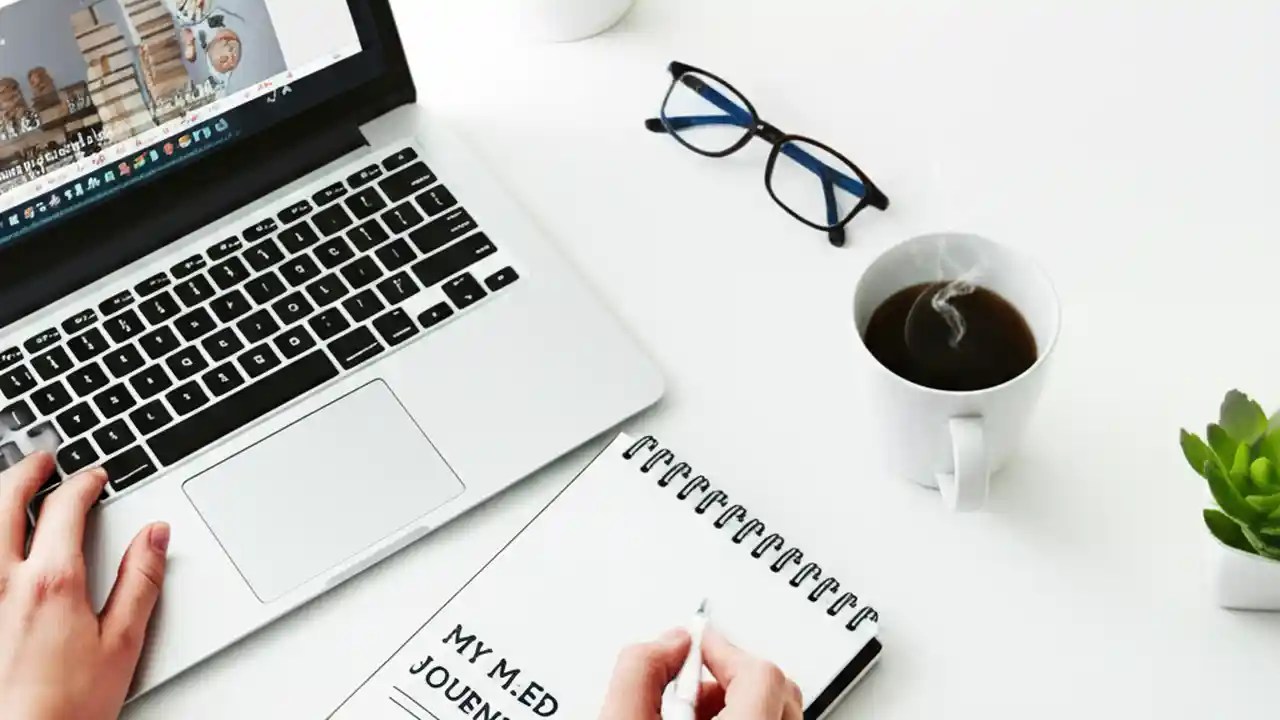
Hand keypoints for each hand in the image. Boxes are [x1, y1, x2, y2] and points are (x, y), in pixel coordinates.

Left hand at [0, 452, 169, 719]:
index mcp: (51, 582)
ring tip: (8, 488)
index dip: (83, 484)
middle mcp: (1, 582)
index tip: (94, 478)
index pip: (65, 508)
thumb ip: (139, 582)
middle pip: (4, 500)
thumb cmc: (64, 711)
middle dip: (25, 472)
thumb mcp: (122, 645)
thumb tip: (155, 536)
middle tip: (42, 462)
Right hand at [599, 626, 802, 719]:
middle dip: (728, 675)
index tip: (695, 642)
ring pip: (777, 710)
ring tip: (687, 715)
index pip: (760, 674)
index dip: (721, 647)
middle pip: (776, 688)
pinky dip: (743, 717)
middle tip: (687, 685)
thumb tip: (669, 642)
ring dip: (734, 700)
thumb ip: (639, 670)